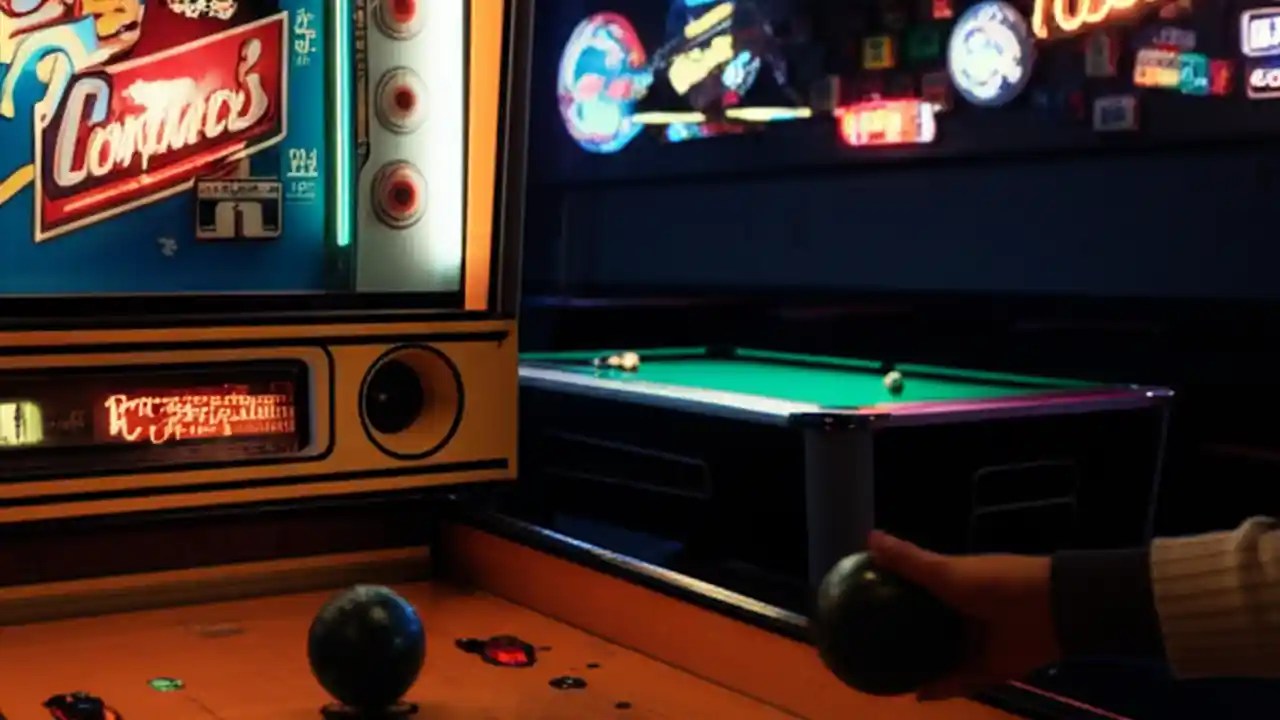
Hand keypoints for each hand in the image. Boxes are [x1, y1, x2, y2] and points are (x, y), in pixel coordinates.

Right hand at [867, 530, 1059, 700]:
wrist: (1048, 611)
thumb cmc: (994, 583)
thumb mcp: (945, 571)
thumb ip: (909, 560)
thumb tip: (869, 537)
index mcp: (952, 588)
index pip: (917, 593)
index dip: (892, 598)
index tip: (863, 604)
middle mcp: (961, 616)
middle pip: (927, 629)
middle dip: (904, 639)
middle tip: (870, 647)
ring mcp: (976, 644)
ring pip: (942, 659)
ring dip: (921, 668)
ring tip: (888, 677)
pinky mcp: (989, 669)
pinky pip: (960, 681)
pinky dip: (941, 688)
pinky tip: (917, 695)